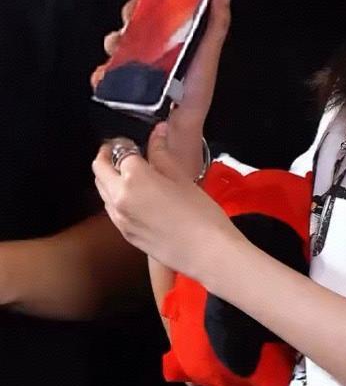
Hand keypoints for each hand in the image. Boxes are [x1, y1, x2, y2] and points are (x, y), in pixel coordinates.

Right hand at [91, 0, 233, 178]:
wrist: (177, 139)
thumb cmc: (195, 97)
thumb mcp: (207, 58)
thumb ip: (217, 26)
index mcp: (172, 42)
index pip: (154, 11)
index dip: (146, 1)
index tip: (143, 0)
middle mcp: (151, 53)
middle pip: (131, 26)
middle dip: (127, 22)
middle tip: (129, 27)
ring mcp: (134, 70)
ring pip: (114, 47)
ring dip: (112, 45)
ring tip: (117, 51)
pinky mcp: (119, 90)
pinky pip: (103, 75)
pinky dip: (101, 74)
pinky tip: (105, 77)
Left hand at [92, 120, 242, 282]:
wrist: (206, 252)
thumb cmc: (200, 213)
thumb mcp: (181, 176)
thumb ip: (162, 153)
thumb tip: (158, 133)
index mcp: (134, 178)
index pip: (121, 151)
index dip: (128, 143)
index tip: (136, 141)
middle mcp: (119, 197)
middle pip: (100, 169)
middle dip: (107, 156)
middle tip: (121, 150)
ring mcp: (119, 218)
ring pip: (102, 190)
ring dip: (109, 177)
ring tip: (129, 173)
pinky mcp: (125, 234)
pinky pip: (111, 208)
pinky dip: (115, 197)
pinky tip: (135, 196)